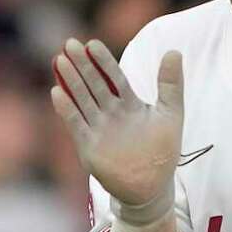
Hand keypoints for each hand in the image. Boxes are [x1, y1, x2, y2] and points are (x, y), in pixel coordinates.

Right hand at [50, 37, 182, 207]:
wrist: (151, 188)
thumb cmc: (163, 151)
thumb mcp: (171, 114)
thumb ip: (171, 84)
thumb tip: (174, 51)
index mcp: (129, 104)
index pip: (114, 77)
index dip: (103, 61)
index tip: (93, 44)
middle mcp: (110, 113)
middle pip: (93, 84)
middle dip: (82, 65)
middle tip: (70, 44)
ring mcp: (98, 129)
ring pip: (82, 100)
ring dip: (70, 81)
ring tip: (59, 60)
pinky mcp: (88, 146)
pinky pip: (75, 125)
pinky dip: (67, 109)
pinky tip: (56, 91)